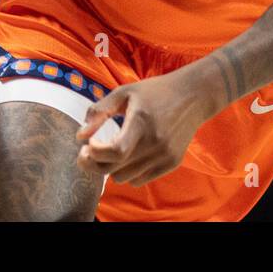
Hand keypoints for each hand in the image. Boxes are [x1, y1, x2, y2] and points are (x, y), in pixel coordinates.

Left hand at [75, 67, 217, 187]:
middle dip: (95, 163)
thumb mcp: (124, 92)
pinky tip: (128, 155)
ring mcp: (165, 155)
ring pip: (125, 178)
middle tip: (88, 151)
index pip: (116, 151)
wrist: (193, 96)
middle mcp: (155, 142)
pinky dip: (128, 172)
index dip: (96, 153)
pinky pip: (140, 180)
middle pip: (116, 169)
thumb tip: (80, 136)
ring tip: (109, 152)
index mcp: (142, 121)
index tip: (87, 145)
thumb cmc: (154, 91)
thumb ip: (99, 112)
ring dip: (112, 168)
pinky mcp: (172, 162)